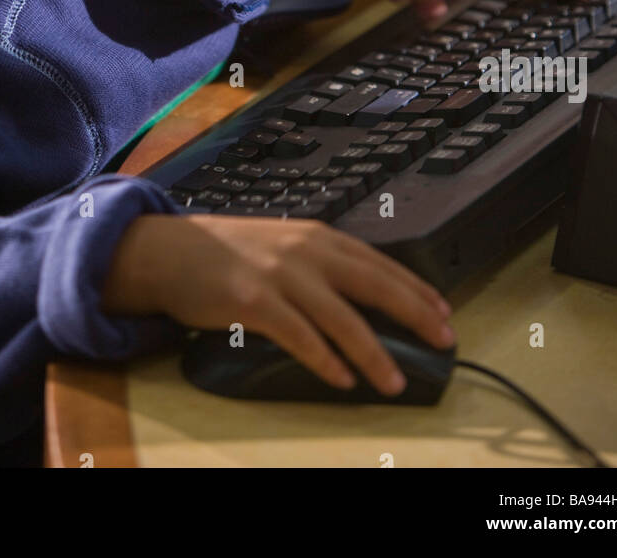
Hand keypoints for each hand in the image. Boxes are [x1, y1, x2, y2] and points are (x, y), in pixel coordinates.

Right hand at [101, 213, 454, 395]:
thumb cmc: (229, 252)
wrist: (172, 251)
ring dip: (373, 353)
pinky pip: (300, 336)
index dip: (417, 289)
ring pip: (342, 318)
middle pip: (374, 285)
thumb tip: (365, 297)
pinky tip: (342, 378)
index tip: (444, 312)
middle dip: (415, 315)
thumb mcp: (284, 244)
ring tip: (393, 380)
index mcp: (318, 236)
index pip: (381, 263)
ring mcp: (281, 275)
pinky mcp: (254, 301)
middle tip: (443, 342)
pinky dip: (325, 360)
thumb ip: (321, 264)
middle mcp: (306, 251)